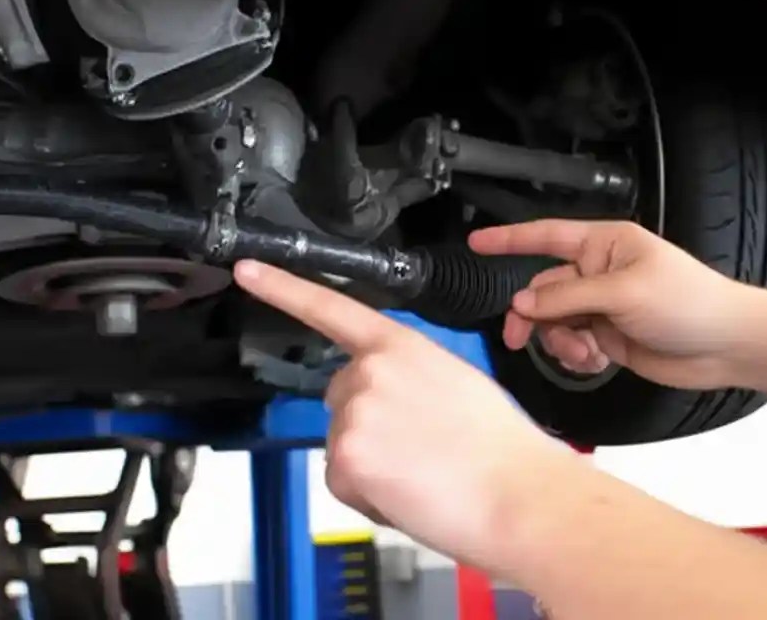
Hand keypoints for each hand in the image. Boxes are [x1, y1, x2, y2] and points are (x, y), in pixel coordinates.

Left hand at [233, 259, 580, 572]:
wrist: (519, 494)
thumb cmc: (502, 450)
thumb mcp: (455, 383)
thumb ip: (409, 377)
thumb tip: (389, 404)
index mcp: (402, 346)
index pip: (332, 309)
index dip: (283, 288)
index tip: (247, 269)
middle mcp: (370, 371)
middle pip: (339, 399)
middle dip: (367, 426)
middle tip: (421, 449)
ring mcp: (353, 413)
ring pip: (342, 445)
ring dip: (371, 466)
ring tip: (424, 473)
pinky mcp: (345, 457)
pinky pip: (342, 482)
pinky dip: (370, 497)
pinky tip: (410, 493)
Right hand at [469, 220, 758, 389]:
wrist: (726, 345)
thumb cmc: (688, 302)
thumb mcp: (623, 292)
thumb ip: (567, 297)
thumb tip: (523, 304)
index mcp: (604, 244)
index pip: (545, 236)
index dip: (509, 239)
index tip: (476, 243)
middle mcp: (599, 272)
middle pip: (543, 290)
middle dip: (535, 316)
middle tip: (520, 339)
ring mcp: (603, 306)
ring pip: (554, 322)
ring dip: (559, 341)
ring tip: (583, 353)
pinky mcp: (608, 336)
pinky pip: (572, 344)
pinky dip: (576, 356)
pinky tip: (597, 361)